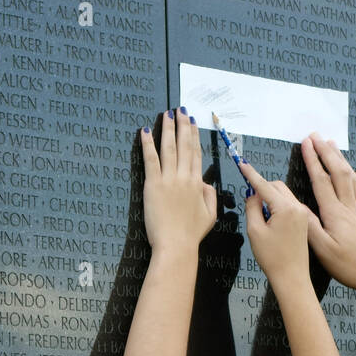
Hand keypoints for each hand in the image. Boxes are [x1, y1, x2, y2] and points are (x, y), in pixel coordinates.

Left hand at [141, 108, 216, 251]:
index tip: (192, 123)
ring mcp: (168, 180)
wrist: (176, 245)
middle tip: (180, 110)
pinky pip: (151, 159)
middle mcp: (184, 177)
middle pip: (184, 146)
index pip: (196, 154)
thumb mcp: (210, 216)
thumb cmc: (191, 234)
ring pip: (169, 148)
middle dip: (182, 125)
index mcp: (198, 184)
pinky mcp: (153, 185)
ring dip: (167, 129)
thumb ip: (210, 196)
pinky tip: (145, 131)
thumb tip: (205, 182)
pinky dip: (147, 144)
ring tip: (166, 114)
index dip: (193, 136)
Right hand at [239, 159, 309, 287]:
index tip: (243, 163)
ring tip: (263, 220)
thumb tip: (252, 194)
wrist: (292, 277)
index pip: (264, 185)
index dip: (251, 174)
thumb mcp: (254, 231)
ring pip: (283, 194)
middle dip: (262, 189)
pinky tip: (273, 222)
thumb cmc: (273, 259)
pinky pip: (289, 203)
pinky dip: (279, 205)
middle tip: (251, 206)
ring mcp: (303, 213)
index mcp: (286, 208)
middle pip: (276, 186)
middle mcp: (297, 207)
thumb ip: (252, 207)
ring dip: (271, 198)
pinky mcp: (304, 220)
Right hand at [301, 133, 355, 297]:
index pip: (322, 180)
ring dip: (341, 160)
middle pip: (338, 172)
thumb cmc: (348, 266)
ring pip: (352, 178)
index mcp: (335, 213)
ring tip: (333, 146)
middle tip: (317, 136)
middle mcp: (350, 206)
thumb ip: (309, 225)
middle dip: (326, 152)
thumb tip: (295, 205)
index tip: (305, 143)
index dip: (313, 159)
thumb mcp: (322, 249)